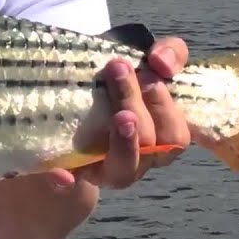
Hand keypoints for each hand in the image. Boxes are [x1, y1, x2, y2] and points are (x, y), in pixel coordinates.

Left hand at [47, 36, 191, 189]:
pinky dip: (67, 180)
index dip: (166, 106)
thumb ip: (168, 53)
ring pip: (123, 169)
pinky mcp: (73, 173)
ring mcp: (106, 169)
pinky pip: (71, 184)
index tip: (150, 71)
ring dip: (125, 143)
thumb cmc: (116, 80)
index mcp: (160, 136)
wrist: (68, 100)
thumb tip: (161, 62)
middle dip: (136, 104)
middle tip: (118, 69)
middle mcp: (139, 159)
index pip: (176, 134)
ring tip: (120, 116)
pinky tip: (63, 174)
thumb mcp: (145, 60)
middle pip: (149, 144)